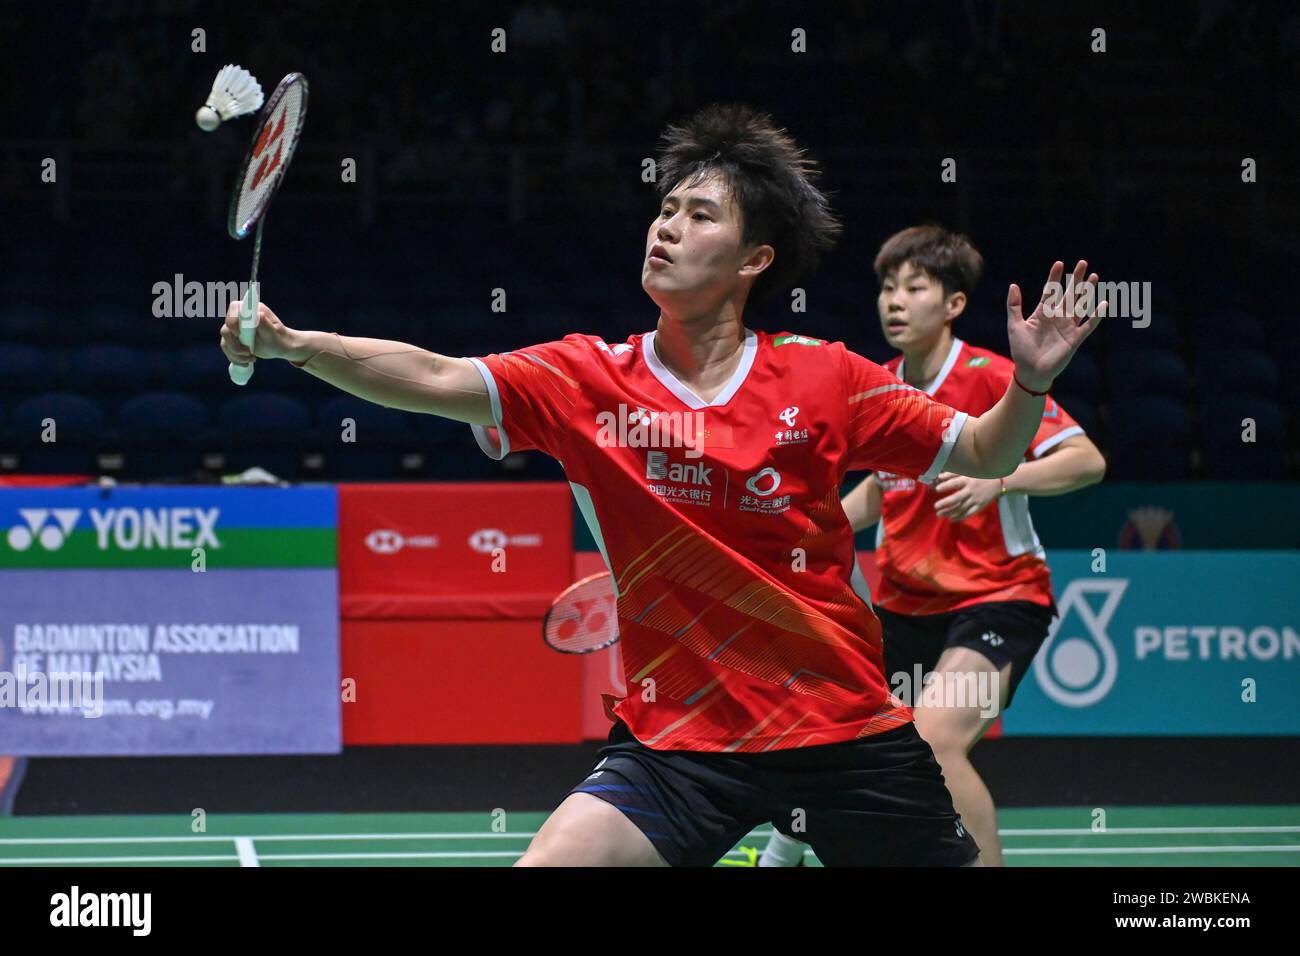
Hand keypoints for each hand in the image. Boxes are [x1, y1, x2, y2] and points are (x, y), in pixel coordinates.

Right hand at [219, 300, 301, 365]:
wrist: (279, 347)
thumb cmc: (279, 338)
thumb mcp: (273, 333)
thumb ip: (264, 324)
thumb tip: (258, 314)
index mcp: (252, 310)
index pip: (234, 308)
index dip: (232, 320)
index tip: (239, 334)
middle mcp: (241, 318)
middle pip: (226, 329)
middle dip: (235, 345)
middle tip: (248, 352)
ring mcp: (236, 329)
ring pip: (225, 341)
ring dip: (236, 354)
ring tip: (251, 358)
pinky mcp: (234, 339)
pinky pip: (227, 349)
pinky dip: (235, 358)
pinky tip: (247, 362)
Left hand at [933, 472, 1000, 521]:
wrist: (998, 482)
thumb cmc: (979, 475)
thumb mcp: (966, 472)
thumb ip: (952, 474)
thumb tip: (939, 477)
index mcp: (967, 480)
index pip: (955, 483)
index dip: (946, 486)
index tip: (937, 489)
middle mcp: (971, 491)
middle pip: (956, 498)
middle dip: (945, 503)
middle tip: (935, 506)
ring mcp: (975, 500)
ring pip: (961, 508)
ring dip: (949, 512)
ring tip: (939, 514)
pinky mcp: (980, 506)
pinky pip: (969, 513)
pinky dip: (960, 517)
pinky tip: (951, 519)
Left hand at [1007, 260, 1106, 392]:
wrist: (1030, 372)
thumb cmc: (1021, 350)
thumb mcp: (1015, 325)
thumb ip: (1014, 306)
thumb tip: (1013, 285)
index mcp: (1043, 313)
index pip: (1051, 291)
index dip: (1055, 277)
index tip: (1059, 263)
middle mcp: (1057, 317)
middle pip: (1070, 294)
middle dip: (1076, 279)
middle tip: (1083, 263)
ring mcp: (1068, 327)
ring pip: (1081, 305)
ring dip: (1087, 292)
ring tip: (1094, 277)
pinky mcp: (1075, 339)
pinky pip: (1088, 325)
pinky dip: (1096, 315)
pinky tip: (1103, 304)